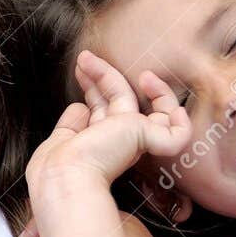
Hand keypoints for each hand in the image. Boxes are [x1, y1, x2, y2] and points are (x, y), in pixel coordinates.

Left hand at [20, 50, 191, 219]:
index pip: (104, 111)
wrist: (64, 178)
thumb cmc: (56, 169)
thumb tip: (79, 106)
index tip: (80, 70)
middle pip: (123, 102)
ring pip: (158, 113)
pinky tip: (161, 97)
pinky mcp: (150, 141)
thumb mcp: (59, 140)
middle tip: (84, 57)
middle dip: (104, 75)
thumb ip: (71, 124)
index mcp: (98, 145)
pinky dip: (179, 119)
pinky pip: (179, 135)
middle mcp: (120, 143)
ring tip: (125, 66)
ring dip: (147, 85)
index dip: (95, 87)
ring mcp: (136, 141)